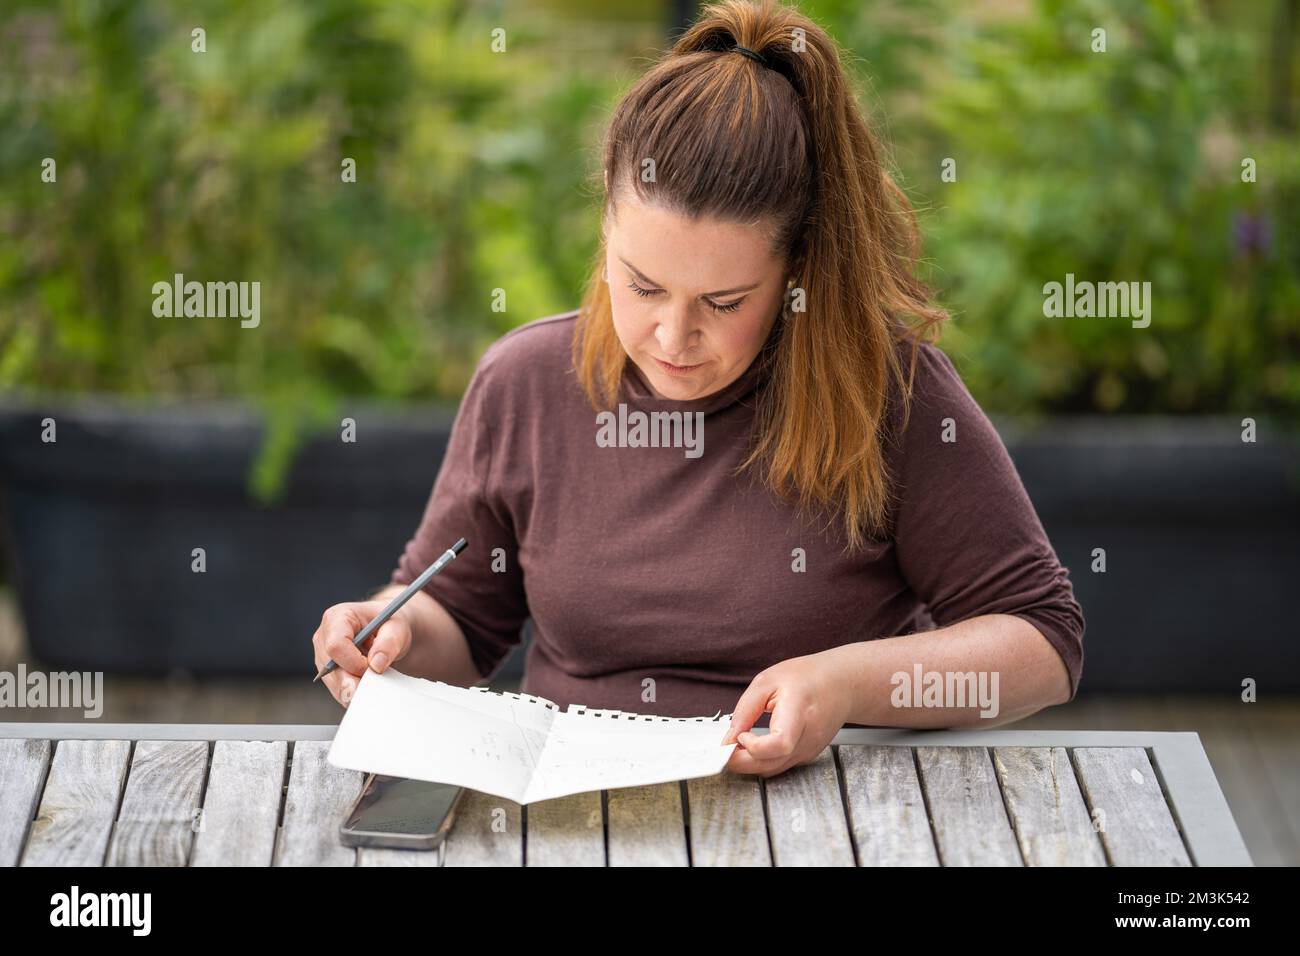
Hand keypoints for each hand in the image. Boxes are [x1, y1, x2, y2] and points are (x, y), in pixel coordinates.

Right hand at [311, 600, 413, 707]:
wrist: (388, 630)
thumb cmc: (389, 623)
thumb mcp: (397, 627)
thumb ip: (388, 643)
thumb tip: (376, 665)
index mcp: (337, 618)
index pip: (335, 645)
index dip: (353, 661)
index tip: (373, 667)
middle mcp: (324, 637)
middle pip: (330, 668)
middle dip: (353, 681)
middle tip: (374, 688)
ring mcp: (323, 656)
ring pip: (333, 682)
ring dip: (354, 689)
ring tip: (375, 684)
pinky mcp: (328, 671)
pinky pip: (337, 689)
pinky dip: (354, 693)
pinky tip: (369, 688)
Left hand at [721, 648, 853, 776]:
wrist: (841, 684)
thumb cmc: (807, 677)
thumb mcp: (767, 681)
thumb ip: (745, 711)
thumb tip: (729, 738)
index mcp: (799, 711)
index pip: (780, 744)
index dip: (754, 746)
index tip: (740, 735)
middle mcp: (807, 736)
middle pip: (771, 764)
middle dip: (741, 762)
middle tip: (724, 749)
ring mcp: (809, 750)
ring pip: (773, 770)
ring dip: (749, 764)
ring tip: (736, 745)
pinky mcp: (807, 756)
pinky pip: (779, 766)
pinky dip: (762, 761)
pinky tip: (753, 747)